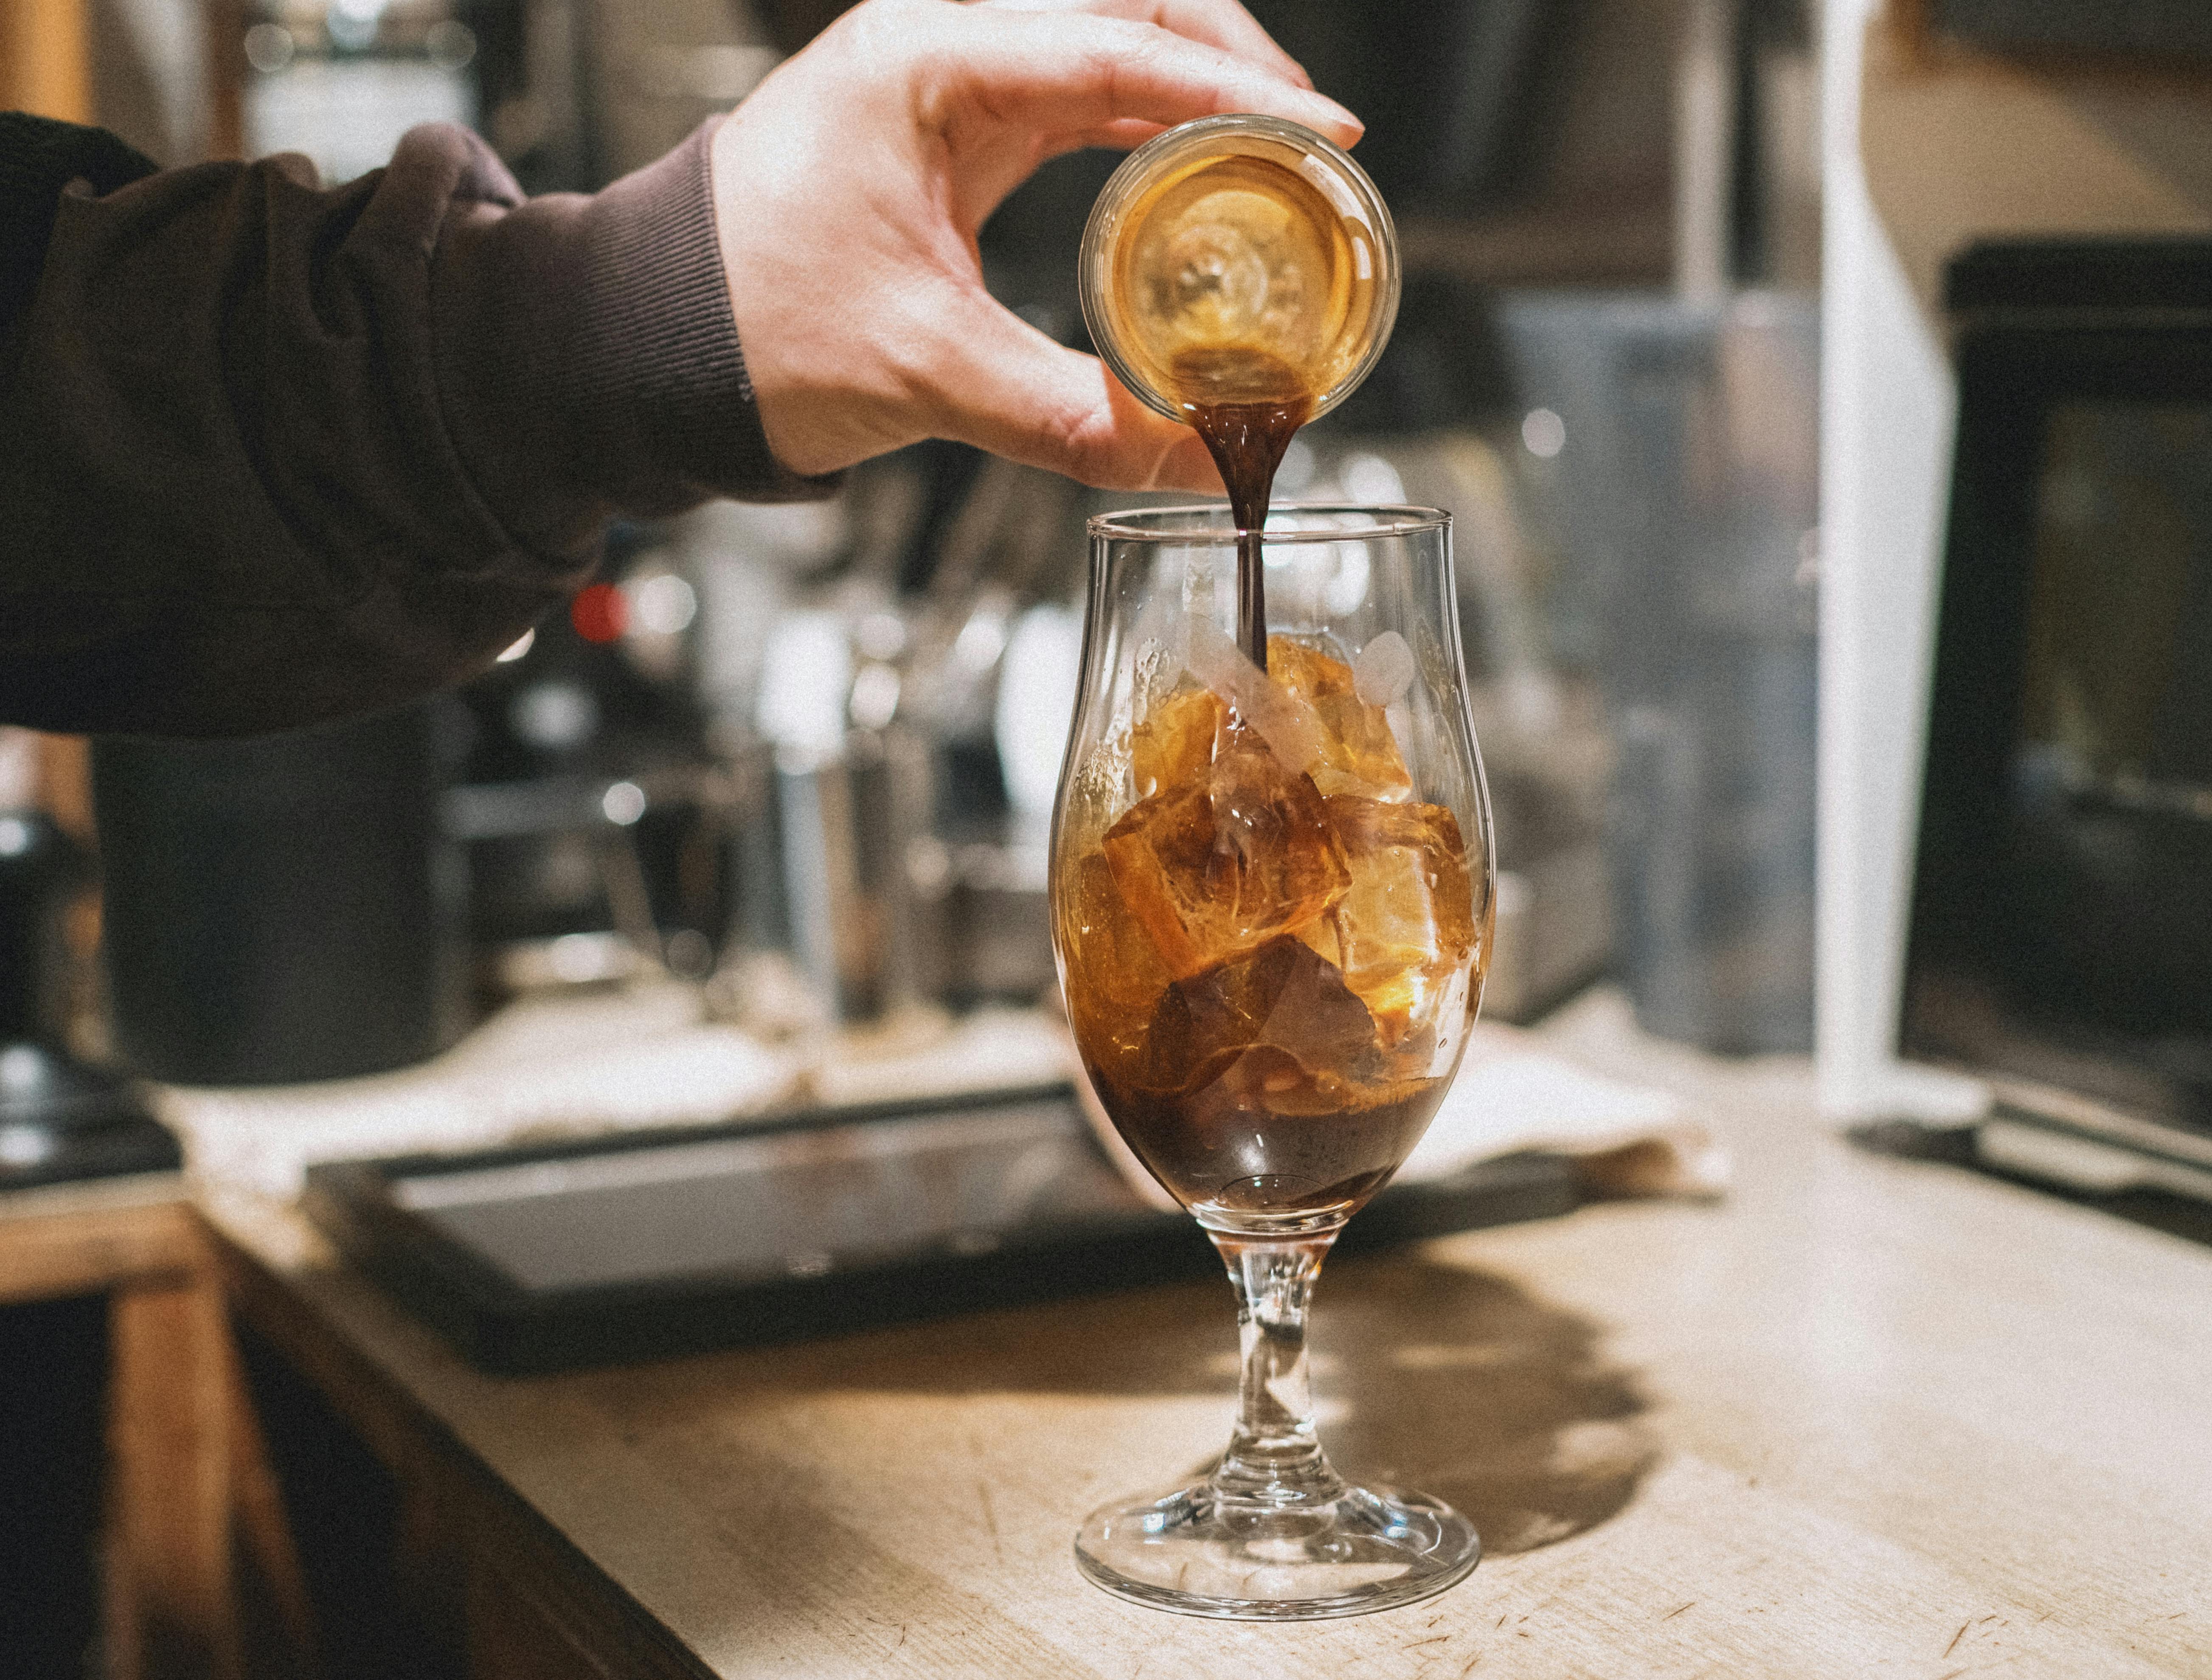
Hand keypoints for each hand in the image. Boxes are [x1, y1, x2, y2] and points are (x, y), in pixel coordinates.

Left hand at [708, 0, 1360, 489]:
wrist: (645, 345)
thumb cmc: (742, 331)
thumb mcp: (925, 375)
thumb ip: (1071, 418)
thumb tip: (1197, 458)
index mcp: (925, 67)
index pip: (1118, 48)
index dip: (1237, 92)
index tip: (1327, 131)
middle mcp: (934, 51)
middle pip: (1123, 7)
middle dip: (1229, 62)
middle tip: (1314, 134)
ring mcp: (938, 84)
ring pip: (1099, 43)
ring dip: (1191, 84)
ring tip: (1276, 148)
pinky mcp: (942, 135)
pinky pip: (1069, 99)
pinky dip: (1141, 124)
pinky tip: (1193, 170)